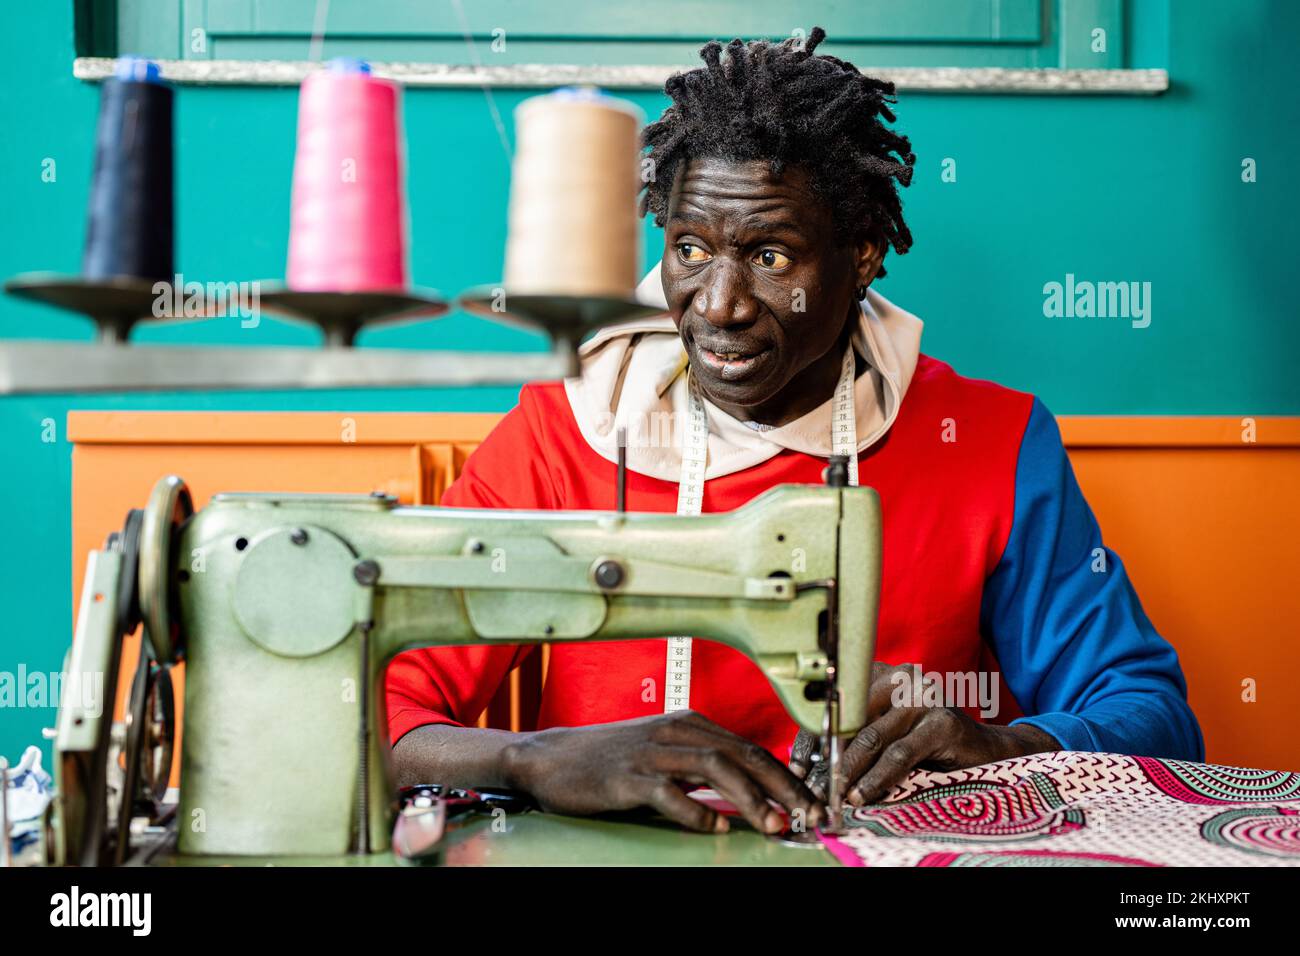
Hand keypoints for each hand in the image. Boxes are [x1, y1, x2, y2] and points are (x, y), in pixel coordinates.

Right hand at [502, 710, 825, 833]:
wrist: (549, 757)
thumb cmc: (608, 759)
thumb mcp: (663, 752)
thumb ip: (703, 764)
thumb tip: (752, 791)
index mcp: (688, 724)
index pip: (751, 748)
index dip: (787, 777)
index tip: (811, 804)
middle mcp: (675, 733)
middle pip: (743, 755)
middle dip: (783, 787)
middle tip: (808, 817)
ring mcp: (651, 753)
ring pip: (715, 768)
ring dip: (750, 799)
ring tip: (771, 824)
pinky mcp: (626, 777)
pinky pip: (669, 793)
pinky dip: (695, 811)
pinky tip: (713, 827)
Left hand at [789, 662, 1060, 805]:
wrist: (984, 751)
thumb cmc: (924, 744)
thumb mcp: (885, 735)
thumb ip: (853, 740)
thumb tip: (808, 769)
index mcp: (878, 674)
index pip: (834, 705)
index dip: (812, 739)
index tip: (798, 771)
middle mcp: (899, 678)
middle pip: (848, 721)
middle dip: (828, 761)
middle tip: (814, 791)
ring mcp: (922, 696)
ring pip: (871, 739)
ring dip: (849, 774)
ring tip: (836, 798)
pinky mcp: (941, 720)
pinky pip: (899, 754)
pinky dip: (878, 778)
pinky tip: (864, 796)